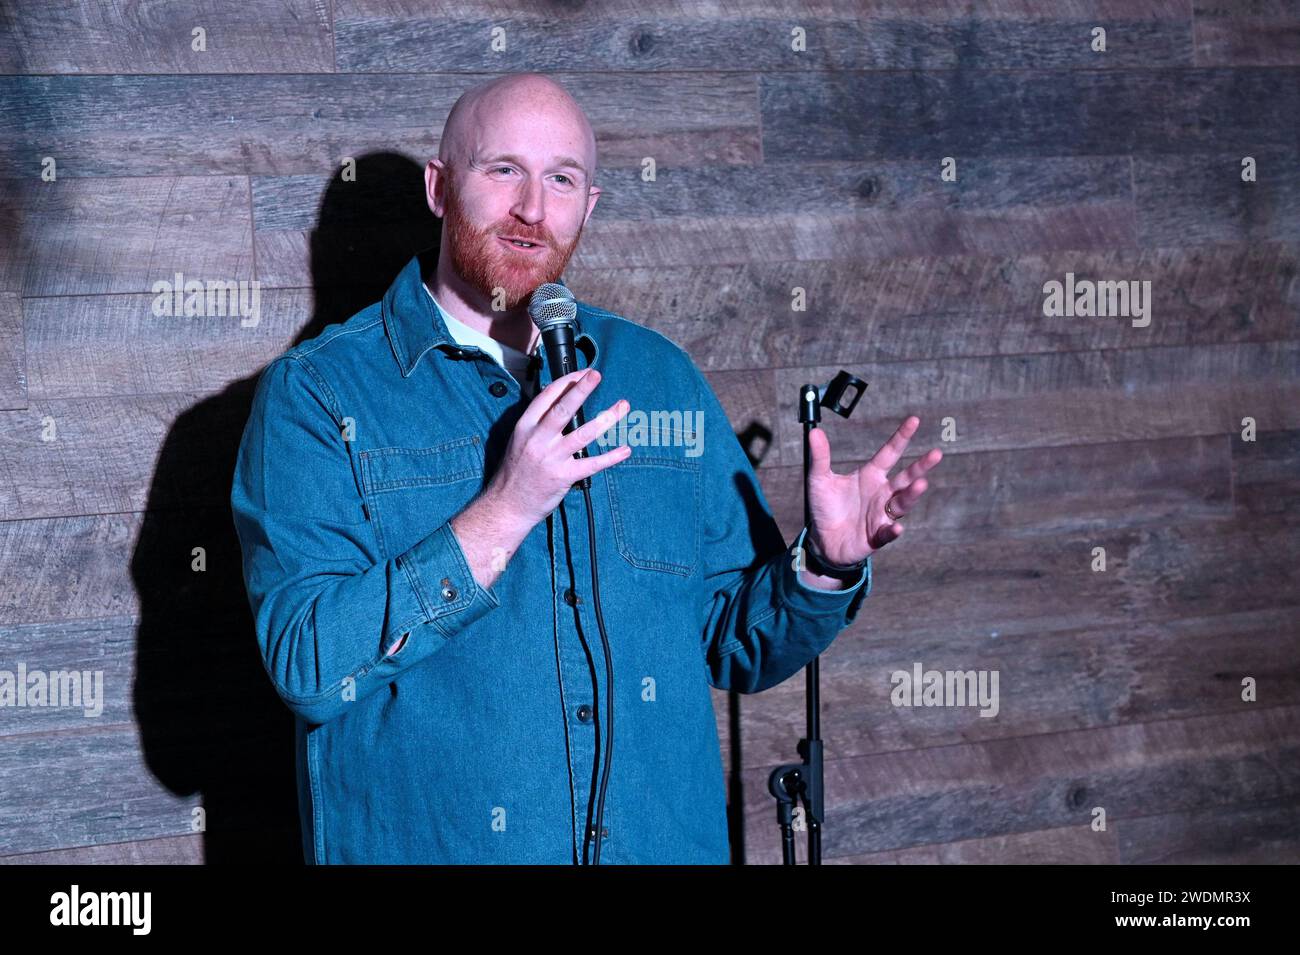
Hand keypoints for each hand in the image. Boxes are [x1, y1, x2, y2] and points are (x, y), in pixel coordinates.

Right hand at [485, 368, 630, 529]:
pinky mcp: (563, 476)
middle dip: (581, 390)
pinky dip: (610, 457)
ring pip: (582, 433)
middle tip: (597, 375)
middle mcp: (538, 439)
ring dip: (606, 419)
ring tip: (622, 407)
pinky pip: (591, 464)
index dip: (567, 382)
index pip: (547, 397)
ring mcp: (551, 458)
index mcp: (525, 427)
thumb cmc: (515, 472)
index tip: (583, 372)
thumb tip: (559, 399)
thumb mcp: (519, 440)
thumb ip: (538, 422)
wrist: (508, 504)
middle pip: (563, 409)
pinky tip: (625, 450)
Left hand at [804, 415, 941, 564]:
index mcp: (871, 475)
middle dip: (921, 467)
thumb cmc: (825, 507)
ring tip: (921, 484)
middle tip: (936, 454)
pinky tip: (897, 527)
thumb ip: (820, 457)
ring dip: (911, 494)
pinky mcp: (876, 536)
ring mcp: (881, 515)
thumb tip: (815, 431)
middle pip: (905, 477)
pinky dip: (892, 530)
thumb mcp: (819, 479)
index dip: (901, 437)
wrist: (822, 539)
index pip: (889, 453)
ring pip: (902, 503)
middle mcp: (881, 493)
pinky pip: (887, 533)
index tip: (914, 420)